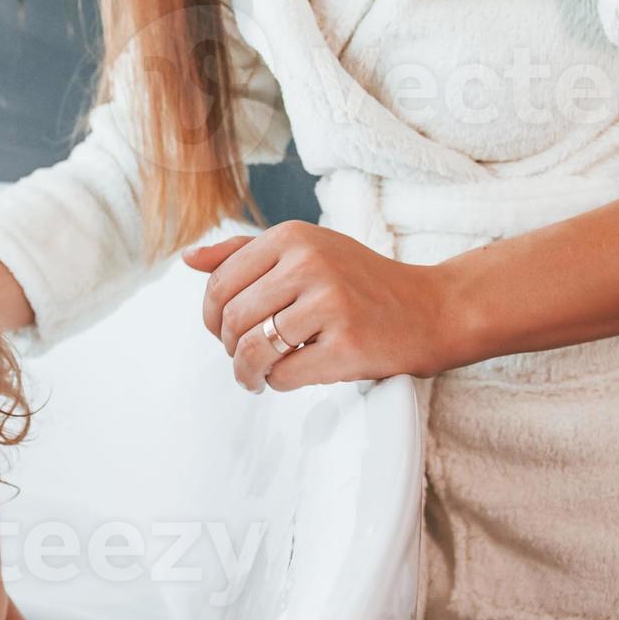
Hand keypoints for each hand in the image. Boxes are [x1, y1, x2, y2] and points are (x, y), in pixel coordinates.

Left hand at [182, 223, 469, 390]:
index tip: (224, 333)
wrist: (431, 309)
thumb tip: (188, 259)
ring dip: (246, 372)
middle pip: (231, 319)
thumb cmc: (360, 282)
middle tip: (243, 359)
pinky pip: (284, 375)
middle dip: (229, 348)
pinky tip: (289, 377)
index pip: (219, 284)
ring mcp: (330, 304)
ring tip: (254, 377)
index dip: (212, 318)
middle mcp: (309, 263)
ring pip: (253, 350)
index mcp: (292, 236)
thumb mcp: (306, 249)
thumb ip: (244, 252)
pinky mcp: (347, 346)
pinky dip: (277, 383)